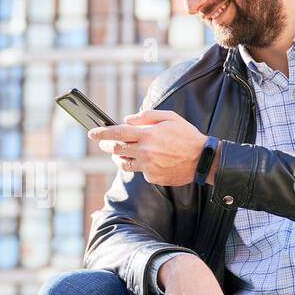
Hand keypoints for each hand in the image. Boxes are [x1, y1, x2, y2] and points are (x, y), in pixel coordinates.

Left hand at [88, 110, 207, 186]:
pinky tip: (151, 160)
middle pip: (116, 150)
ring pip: (124, 164)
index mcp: (148, 135)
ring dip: (119, 158)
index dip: (102, 133)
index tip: (91, 133)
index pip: (118, 133)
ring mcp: (148, 166)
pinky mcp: (153, 177)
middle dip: (106, 146)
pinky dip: (141, 165)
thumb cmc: (186, 136)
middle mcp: (145, 152)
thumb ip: (146, 116)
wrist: (203, 159)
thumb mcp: (169, 118)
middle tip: (104, 143)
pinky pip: (140, 171)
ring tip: (123, 152)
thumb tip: (127, 119)